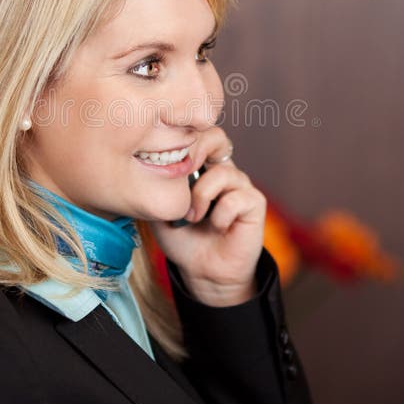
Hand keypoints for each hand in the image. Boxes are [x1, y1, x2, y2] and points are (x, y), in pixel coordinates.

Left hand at [150, 128, 265, 306]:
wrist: (201, 270)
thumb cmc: (182, 238)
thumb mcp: (160, 206)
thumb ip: (156, 184)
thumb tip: (149, 163)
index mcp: (201, 165)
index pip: (199, 132)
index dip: (184, 139)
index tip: (167, 160)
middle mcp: (223, 169)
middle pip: (217, 137)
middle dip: (195, 153)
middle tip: (182, 177)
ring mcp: (241, 185)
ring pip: (223, 172)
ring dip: (201, 197)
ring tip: (192, 217)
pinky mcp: (254, 204)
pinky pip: (236, 199)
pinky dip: (220, 215)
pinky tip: (217, 227)